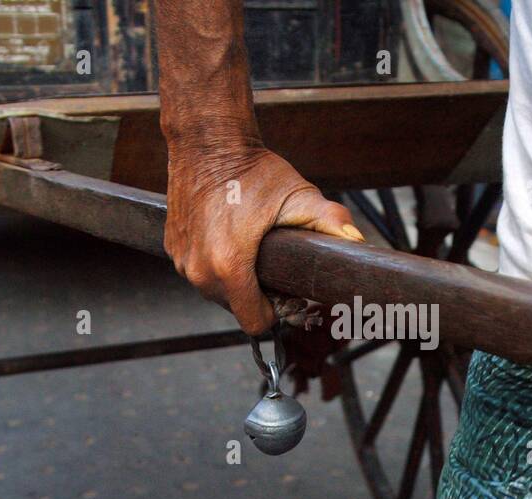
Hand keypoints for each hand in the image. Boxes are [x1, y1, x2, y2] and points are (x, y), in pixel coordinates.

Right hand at [164, 146, 363, 334]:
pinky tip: (228, 237)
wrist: (208, 142)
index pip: (255, 323)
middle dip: (257, 294)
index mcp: (230, 266)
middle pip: (237, 308)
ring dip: (235, 279)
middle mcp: (200, 270)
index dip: (276, 311)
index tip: (284, 290)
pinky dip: (214, 263)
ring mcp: (182, 260)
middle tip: (272, 264)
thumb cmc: (251, 169)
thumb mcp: (298, 196)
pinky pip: (198, 270)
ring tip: (249, 249)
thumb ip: (331, 221)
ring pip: (216, 291)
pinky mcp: (172, 248)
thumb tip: (359, 242)